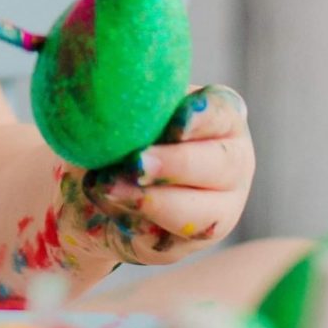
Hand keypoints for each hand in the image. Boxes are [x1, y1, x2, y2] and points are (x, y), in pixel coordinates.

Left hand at [56, 85, 253, 266]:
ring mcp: (220, 207)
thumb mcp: (123, 109)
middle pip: (220, 166)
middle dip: (174, 165)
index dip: (201, 118)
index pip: (221, 112)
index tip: (175, 124)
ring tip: (106, 186)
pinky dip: (130, 220)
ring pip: (200, 213)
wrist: (96, 182)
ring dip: (150, 201)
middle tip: (136, 162)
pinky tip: (104, 202)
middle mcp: (232, 163)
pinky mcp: (192, 242)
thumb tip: (108, 84)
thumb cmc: (117, 129)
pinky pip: (168, 237)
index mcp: (221, 117)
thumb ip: (129, 102)